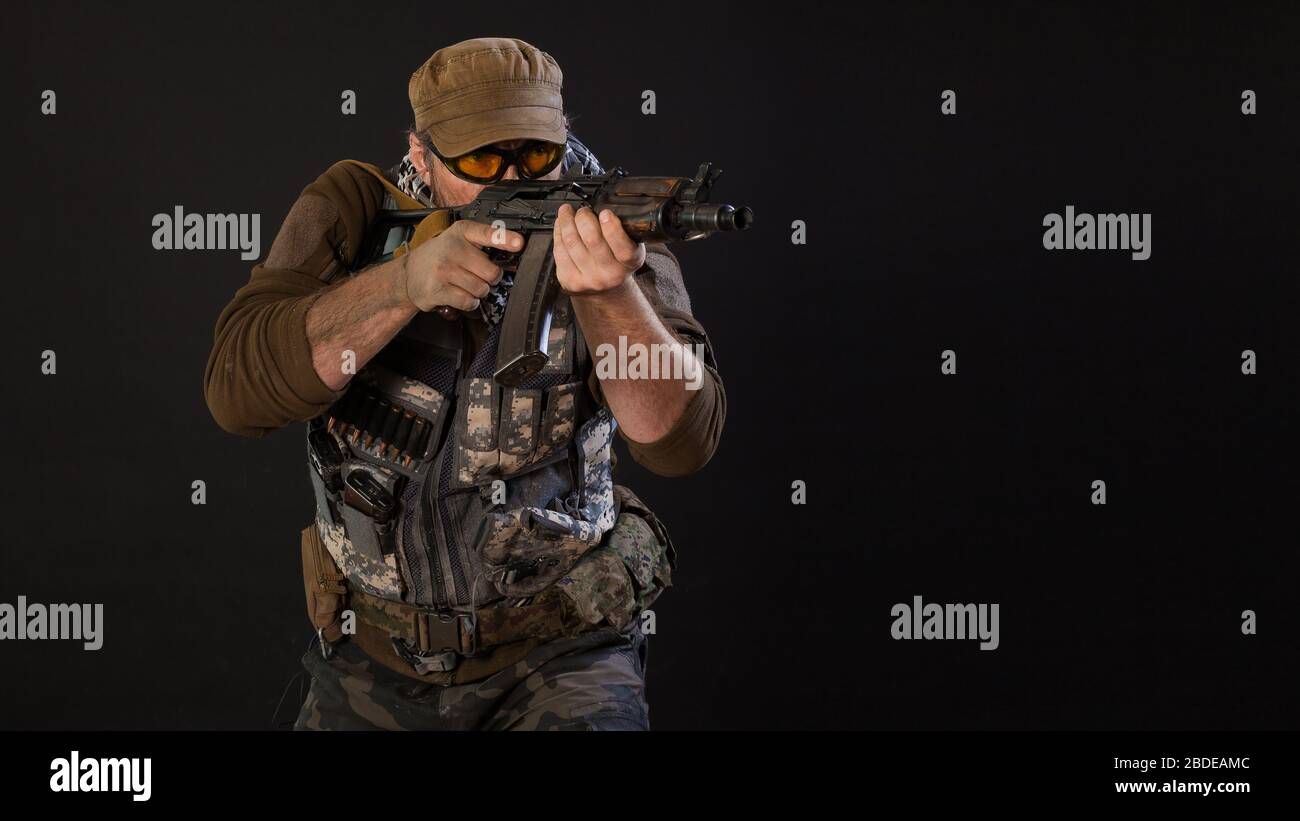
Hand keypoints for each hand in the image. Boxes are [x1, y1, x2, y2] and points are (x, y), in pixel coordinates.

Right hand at [398, 219, 523, 311]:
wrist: (408, 274)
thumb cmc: (440, 257)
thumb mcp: (459, 240)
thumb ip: (485, 243)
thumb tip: (517, 251)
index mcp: (462, 232)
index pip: (487, 234)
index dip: (505, 239)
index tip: (519, 243)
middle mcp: (452, 248)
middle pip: (491, 272)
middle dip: (489, 278)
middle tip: (476, 274)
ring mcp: (444, 269)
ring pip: (481, 289)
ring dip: (477, 292)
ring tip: (463, 284)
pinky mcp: (438, 289)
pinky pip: (468, 301)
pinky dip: (468, 302)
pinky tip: (458, 294)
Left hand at [553, 204, 645, 294]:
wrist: (607, 289)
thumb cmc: (618, 261)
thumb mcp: (631, 245)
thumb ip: (623, 229)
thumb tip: (604, 208)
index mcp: (630, 263)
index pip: (623, 247)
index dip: (612, 227)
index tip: (605, 213)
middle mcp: (610, 274)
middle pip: (591, 239)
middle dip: (584, 217)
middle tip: (583, 211)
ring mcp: (589, 279)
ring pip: (571, 242)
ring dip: (566, 221)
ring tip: (567, 212)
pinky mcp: (571, 281)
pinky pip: (559, 251)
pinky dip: (558, 233)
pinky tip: (561, 225)